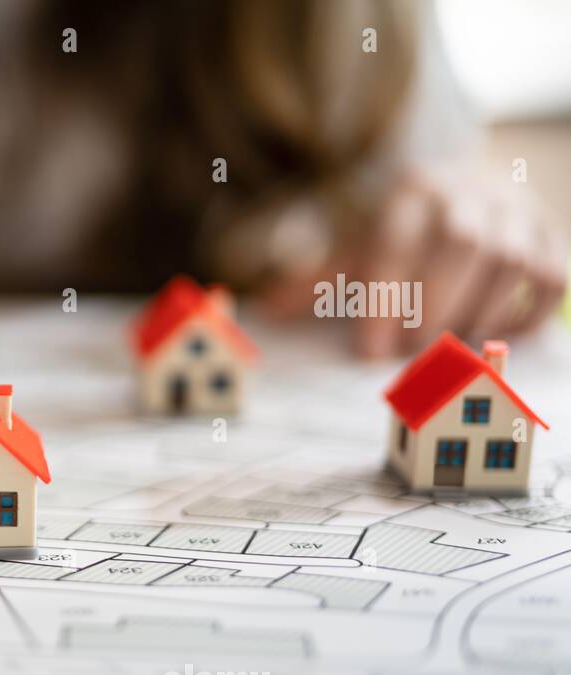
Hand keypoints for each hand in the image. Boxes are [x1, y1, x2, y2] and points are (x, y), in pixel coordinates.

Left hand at [260, 169, 566, 357]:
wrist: (465, 187)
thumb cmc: (399, 232)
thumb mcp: (356, 245)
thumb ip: (317, 278)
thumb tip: (268, 309)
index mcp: (412, 192)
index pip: (395, 241)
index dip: (383, 297)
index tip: (370, 350)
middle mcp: (470, 193)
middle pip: (461, 243)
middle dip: (436, 304)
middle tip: (414, 351)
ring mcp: (517, 213)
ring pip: (510, 260)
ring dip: (479, 314)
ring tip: (449, 349)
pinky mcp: (551, 236)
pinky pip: (550, 276)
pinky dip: (526, 313)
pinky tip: (493, 337)